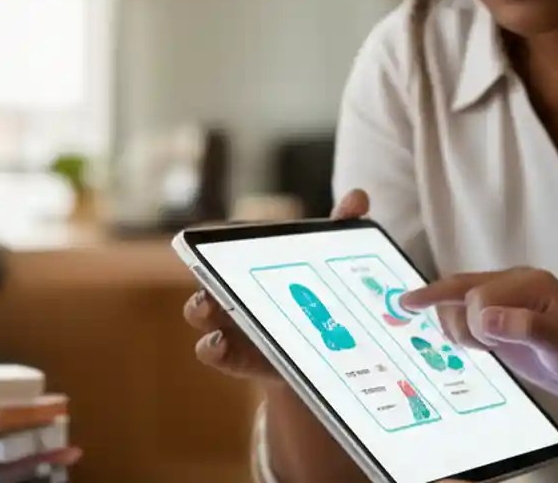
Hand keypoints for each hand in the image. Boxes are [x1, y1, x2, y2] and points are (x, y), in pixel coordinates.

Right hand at [183, 189, 370, 381]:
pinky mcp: (243, 359)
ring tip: (210, 306)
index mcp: (250, 261)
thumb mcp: (333, 259)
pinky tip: (219, 343)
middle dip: (204, 271)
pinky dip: (213, 350)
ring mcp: (234, 324)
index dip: (221, 236)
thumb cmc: (319, 293)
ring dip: (200, 309)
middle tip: (210, 272)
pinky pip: (219, 355)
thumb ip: (342, 228)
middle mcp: (234, 289)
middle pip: (208, 274)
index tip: (221, 232)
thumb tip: (358, 197)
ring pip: (202, 313)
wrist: (327, 349)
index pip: (229, 242)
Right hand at [400, 268, 557, 396]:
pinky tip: (474, 345)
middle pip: (459, 289)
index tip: (489, 346)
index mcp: (528, 283)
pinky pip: (463, 312)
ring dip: (456, 326)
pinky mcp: (502, 317)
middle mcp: (513, 284)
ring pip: (456, 300)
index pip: (478, 295)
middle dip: (458, 321)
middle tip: (486, 348)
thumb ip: (526, 328)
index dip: (475, 324)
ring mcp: (506, 300)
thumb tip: (485, 317)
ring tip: (486, 349)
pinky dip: (456, 327)